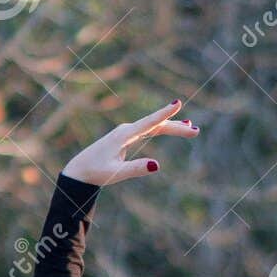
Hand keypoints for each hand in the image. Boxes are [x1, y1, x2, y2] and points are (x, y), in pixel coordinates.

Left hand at [62, 99, 199, 186]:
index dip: (164, 113)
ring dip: (172, 127)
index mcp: (124, 135)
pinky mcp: (127, 136)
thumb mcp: (115, 173)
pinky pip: (149, 129)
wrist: (80, 169)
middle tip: (196, 131)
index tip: (178, 102)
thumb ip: (135, 169)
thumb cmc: (95, 172)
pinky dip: (162, 128)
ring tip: (192, 128)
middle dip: (176, 127)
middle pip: (156, 125)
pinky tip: (172, 127)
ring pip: (154, 126)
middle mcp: (127, 129)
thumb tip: (157, 165)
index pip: (149, 123)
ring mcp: (127, 131)